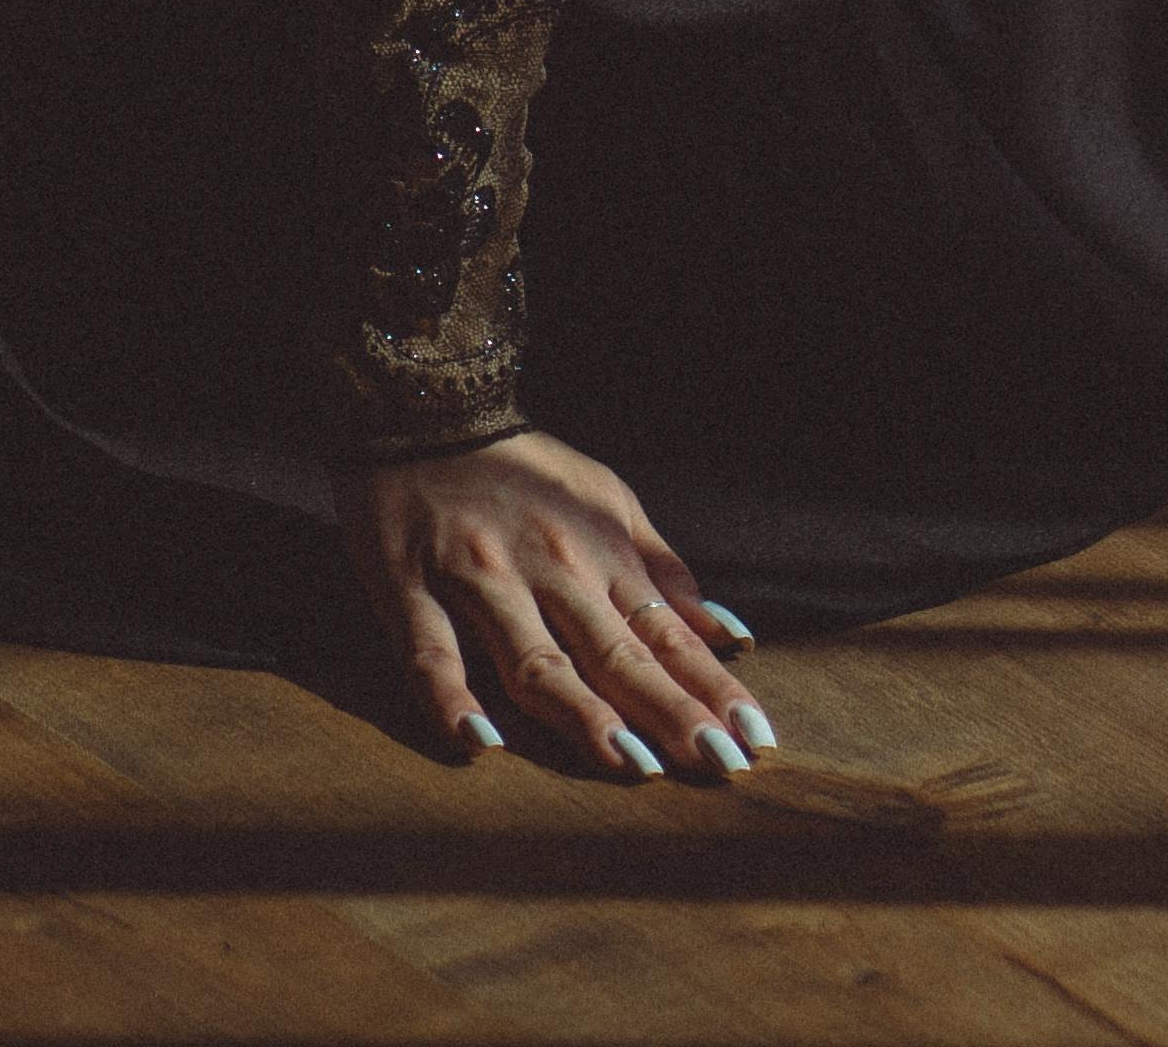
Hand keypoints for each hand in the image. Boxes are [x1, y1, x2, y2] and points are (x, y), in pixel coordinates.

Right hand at [335, 426, 772, 778]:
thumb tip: (730, 634)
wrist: (425, 405)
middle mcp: (551, 570)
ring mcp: (481, 581)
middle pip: (615, 654)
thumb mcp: (608, 503)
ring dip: (581, 713)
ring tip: (627, 763)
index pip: (667, 634)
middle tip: (716, 762)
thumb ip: (663, 571)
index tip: (756, 740)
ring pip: (535, 659)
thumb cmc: (525, 471)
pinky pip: (432, 653)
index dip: (711, 687)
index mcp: (600, 553)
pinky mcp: (411, 589)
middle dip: (668, 710)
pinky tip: (478, 741)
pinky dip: (451, 696)